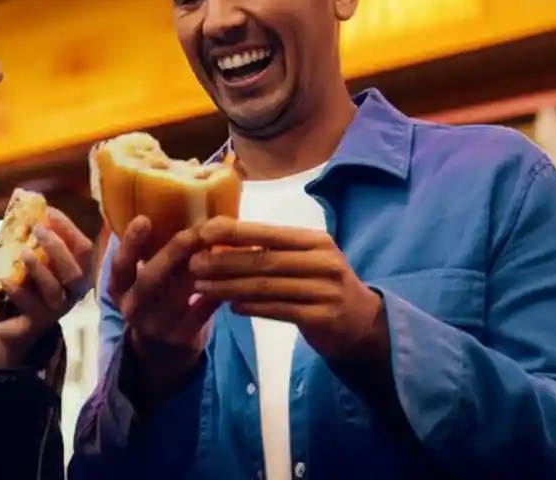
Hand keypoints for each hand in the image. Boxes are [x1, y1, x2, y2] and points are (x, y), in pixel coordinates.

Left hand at [0, 208, 94, 366]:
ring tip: (23, 253)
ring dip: (40, 269)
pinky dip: (18, 291)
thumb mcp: (36, 260)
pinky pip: (31, 307)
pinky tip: (4, 280)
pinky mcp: (36, 322)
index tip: (49, 211)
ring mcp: (55, 309)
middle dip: (57, 247)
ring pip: (55, 290)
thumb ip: (37, 240)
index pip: (84, 249)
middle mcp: (72, 292)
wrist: (15, 326)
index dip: (69, 228)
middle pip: (75, 271)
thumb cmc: (28, 285)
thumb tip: (28, 208)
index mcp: (77, 273)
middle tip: (36, 228)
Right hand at [109, 216, 219, 395]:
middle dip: (174, 252)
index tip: (144, 218)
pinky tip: (236, 271)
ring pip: (181, 293)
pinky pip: (204, 310)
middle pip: (151, 279)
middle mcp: (134, 308)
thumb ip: (148, 256)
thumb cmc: (154, 303)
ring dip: (203, 267)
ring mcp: (158, 326)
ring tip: (223, 243)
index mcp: (119, 290)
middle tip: (196, 230)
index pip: (120, 266)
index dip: (130, 243)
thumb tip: (172, 206)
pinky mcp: (183, 338)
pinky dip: (220, 288)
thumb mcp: (140, 283)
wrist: (161, 355)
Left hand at [189, 217, 386, 361]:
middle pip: (264, 261)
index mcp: (315, 241)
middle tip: (193, 265)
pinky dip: (252, 307)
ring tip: (202, 287)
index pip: (268, 233)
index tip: (202, 232)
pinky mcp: (323, 317)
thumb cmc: (321, 285)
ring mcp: (325, 290)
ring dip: (229, 286)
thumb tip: (219, 243)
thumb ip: (269, 252)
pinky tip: (230, 306)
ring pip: (267, 287)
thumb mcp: (302, 261)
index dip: (234, 232)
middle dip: (224, 262)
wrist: (362, 323)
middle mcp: (323, 261)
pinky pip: (279, 310)